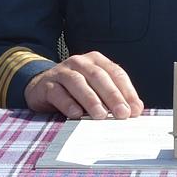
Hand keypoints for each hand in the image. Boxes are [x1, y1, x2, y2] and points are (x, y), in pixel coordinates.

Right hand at [24, 51, 144, 119]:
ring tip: (101, 116)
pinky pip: (58, 93)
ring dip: (91, 99)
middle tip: (122, 114)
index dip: (127, 91)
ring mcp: (62, 72)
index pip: (116, 73)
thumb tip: (135, 110)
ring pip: (78, 82)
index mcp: (96, 61)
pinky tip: (76, 114)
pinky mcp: (47, 84)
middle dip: (113, 96)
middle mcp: (80, 62)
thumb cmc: (75, 91)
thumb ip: (113, 97)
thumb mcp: (95, 90)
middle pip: (99, 76)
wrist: (41, 87)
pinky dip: (67, 103)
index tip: (135, 110)